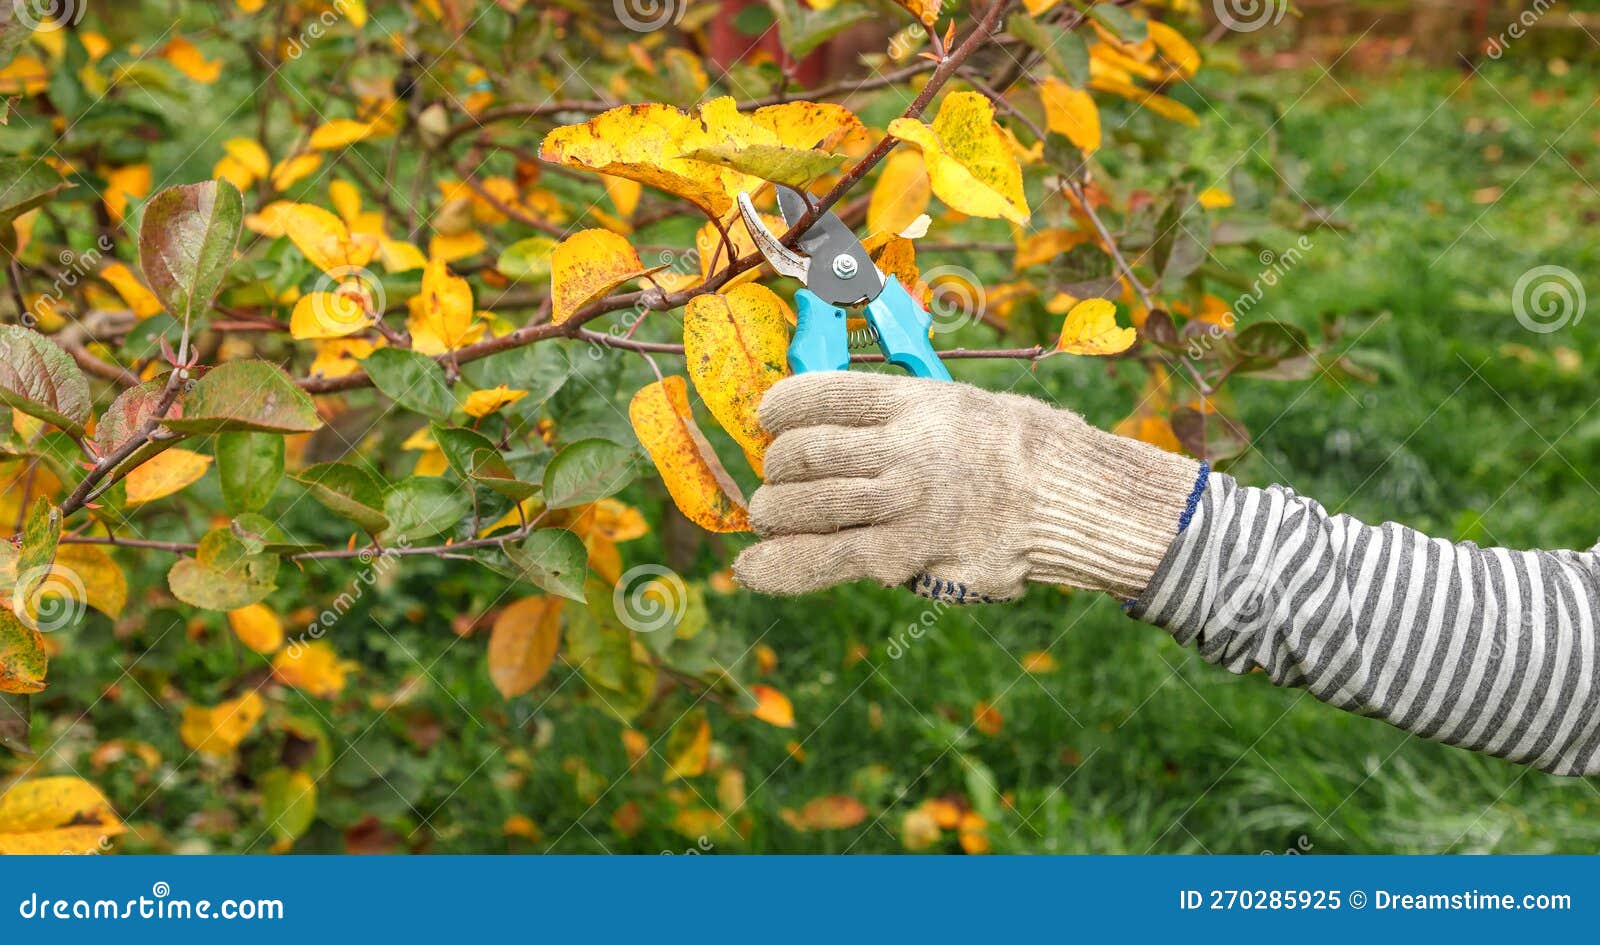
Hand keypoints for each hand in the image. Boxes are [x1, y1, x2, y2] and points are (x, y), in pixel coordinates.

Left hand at [733, 372, 1203, 602]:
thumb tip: (845, 420)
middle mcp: (899, 448)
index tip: (770, 418)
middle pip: (801, 453)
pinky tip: (751, 569)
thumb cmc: (1020, 452)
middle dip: (775, 468)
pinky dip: (777, 567)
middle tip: (776, 479)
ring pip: (801, 504)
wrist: (1071, 502)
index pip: (818, 394)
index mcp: (913, 402)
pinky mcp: (901, 556)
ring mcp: (899, 503)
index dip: (779, 408)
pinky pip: (822, 560)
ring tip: (772, 514)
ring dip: (774, 511)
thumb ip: (904, 415)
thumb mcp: (962, 406)